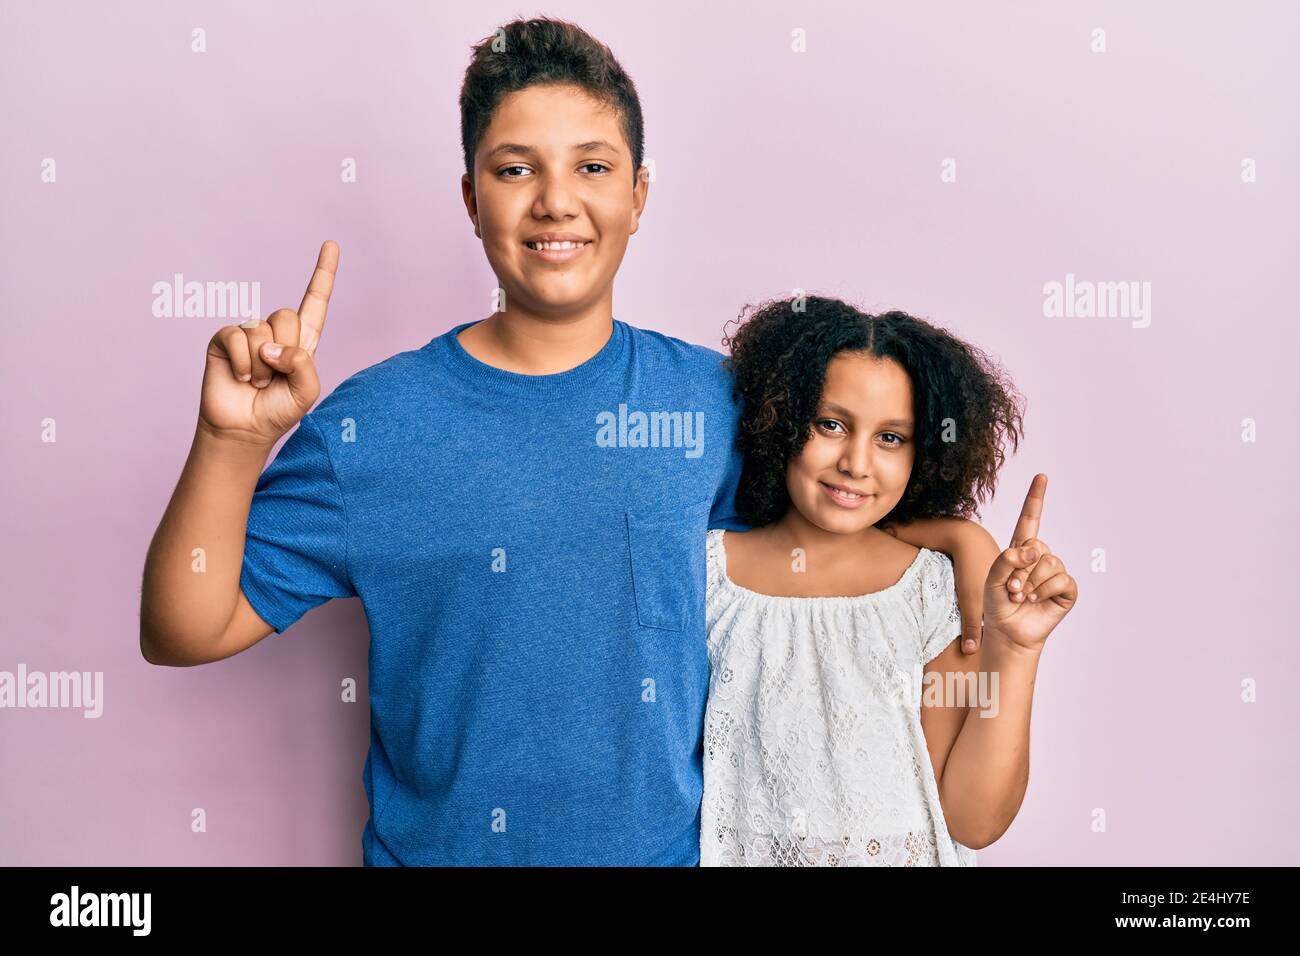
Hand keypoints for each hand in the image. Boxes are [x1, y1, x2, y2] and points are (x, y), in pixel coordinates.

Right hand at [198, 240, 338, 445]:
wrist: (244, 429)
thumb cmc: (278, 410)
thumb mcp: (306, 392)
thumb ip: (303, 365)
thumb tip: (271, 346)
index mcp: (302, 341)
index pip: (315, 301)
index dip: (323, 273)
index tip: (331, 245)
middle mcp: (276, 332)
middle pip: (286, 315)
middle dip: (284, 350)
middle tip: (274, 377)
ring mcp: (249, 334)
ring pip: (261, 329)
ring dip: (261, 364)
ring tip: (256, 382)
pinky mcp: (224, 340)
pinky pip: (236, 336)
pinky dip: (241, 361)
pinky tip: (239, 376)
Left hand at [983, 474, 1077, 652]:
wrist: (1008, 631)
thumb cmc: (997, 604)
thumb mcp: (991, 579)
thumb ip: (1007, 560)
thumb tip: (1033, 551)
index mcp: (1020, 550)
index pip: (1030, 519)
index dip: (1036, 498)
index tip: (1042, 477)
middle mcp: (1039, 558)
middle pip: (1037, 546)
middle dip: (1020, 569)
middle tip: (1010, 589)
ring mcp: (1054, 572)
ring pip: (1049, 562)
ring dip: (1031, 582)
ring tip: (1021, 596)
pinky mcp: (1066, 589)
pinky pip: (1061, 579)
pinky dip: (1045, 590)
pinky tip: (1035, 600)